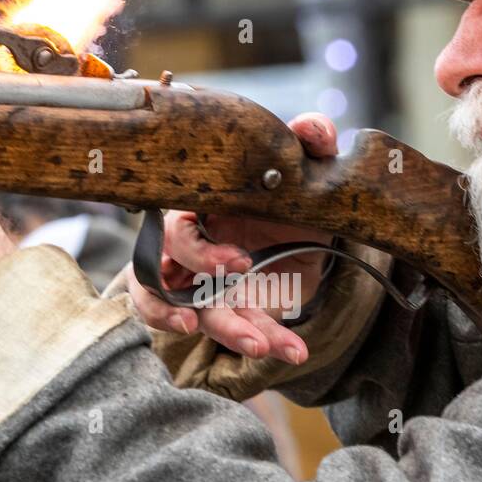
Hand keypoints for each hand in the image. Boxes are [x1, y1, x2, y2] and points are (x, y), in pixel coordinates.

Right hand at [125, 112, 337, 363]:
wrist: (306, 236)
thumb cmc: (287, 197)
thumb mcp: (304, 172)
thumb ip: (310, 144)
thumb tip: (313, 129)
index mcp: (196, 208)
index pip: (175, 230)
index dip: (199, 252)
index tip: (241, 264)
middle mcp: (185, 247)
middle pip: (167, 279)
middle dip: (209, 300)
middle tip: (253, 316)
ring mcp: (195, 283)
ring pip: (189, 314)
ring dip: (228, 333)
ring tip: (265, 348)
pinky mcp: (215, 311)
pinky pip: (215, 333)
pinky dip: (239, 344)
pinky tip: (282, 352)